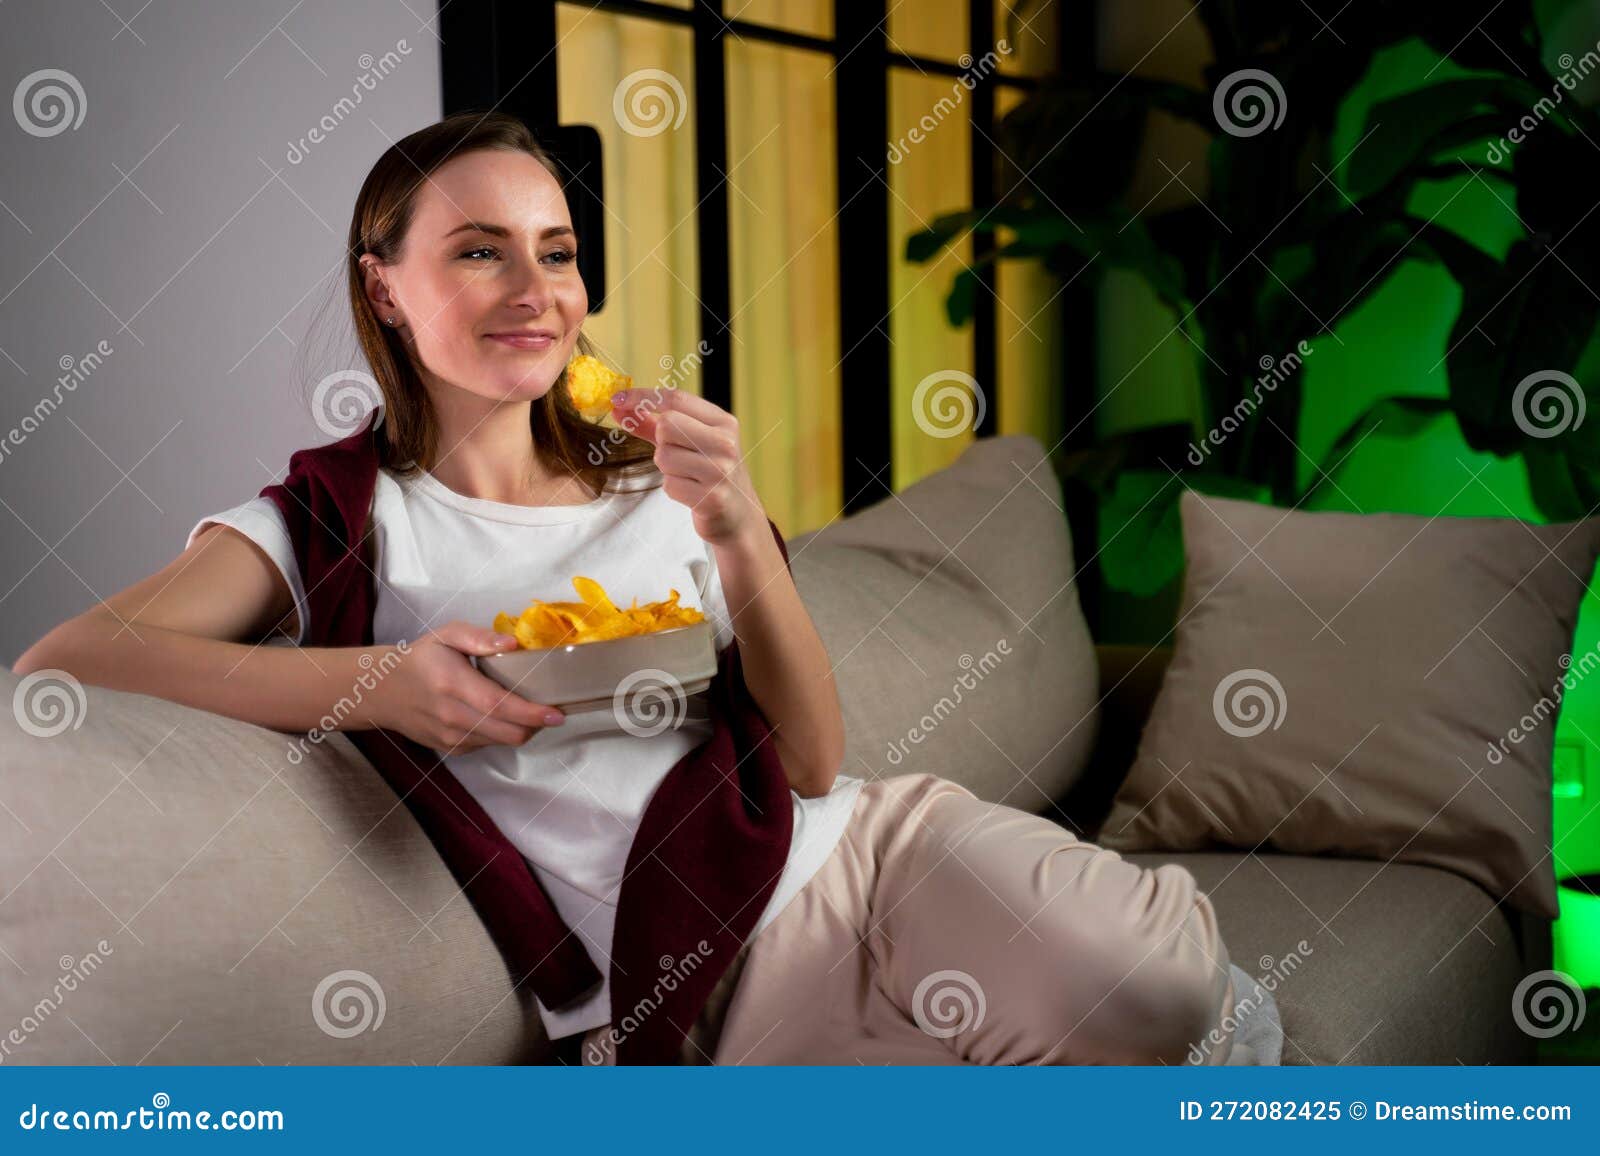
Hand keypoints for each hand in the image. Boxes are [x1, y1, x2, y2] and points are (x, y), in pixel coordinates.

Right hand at [367, 621, 564, 752]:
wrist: (383, 691)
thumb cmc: (421, 659)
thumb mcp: (446, 635)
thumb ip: (479, 637)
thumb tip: (512, 644)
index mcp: (452, 684)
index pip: (498, 705)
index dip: (530, 713)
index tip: (556, 713)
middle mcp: (452, 716)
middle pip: (506, 732)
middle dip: (536, 725)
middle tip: (552, 710)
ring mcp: (451, 737)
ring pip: (501, 742)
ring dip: (522, 729)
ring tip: (529, 710)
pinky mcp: (451, 748)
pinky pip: (488, 744)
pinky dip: (502, 733)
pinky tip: (501, 716)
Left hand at [611, 386, 764, 545]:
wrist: (739, 515)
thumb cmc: (710, 473)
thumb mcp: (689, 442)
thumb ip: (653, 424)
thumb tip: (618, 408)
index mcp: (723, 422)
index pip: (676, 399)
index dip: (642, 396)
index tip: (617, 399)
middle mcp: (725, 443)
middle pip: (667, 424)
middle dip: (661, 441)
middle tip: (678, 455)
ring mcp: (720, 471)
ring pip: (664, 456)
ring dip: (666, 468)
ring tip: (688, 476)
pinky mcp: (711, 498)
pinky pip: (670, 485)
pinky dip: (674, 489)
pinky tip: (691, 492)